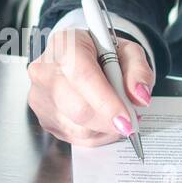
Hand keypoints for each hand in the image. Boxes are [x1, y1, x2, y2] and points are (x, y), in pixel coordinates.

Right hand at [26, 28, 153, 145]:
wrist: (75, 57)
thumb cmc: (100, 53)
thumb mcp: (127, 52)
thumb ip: (138, 70)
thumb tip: (140, 97)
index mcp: (65, 45)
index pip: (83, 77)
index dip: (106, 102)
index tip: (127, 120)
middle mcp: (45, 71)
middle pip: (78, 108)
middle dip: (109, 121)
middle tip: (130, 122)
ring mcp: (40, 96)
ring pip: (77, 128)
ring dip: (105, 129)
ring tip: (117, 116)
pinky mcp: (43, 117)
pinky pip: (74, 137)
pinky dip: (95, 134)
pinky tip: (102, 120)